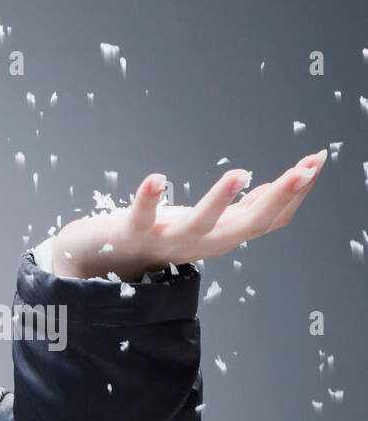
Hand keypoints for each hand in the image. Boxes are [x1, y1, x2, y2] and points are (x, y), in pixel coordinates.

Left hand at [49, 149, 327, 281]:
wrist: (104, 257)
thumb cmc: (161, 234)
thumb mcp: (206, 222)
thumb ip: (237, 210)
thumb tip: (270, 186)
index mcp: (223, 237)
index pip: (269, 219)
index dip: (294, 195)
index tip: (316, 163)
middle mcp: (201, 243)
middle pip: (248, 224)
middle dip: (279, 196)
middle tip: (303, 169)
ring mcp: (167, 240)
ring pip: (200, 224)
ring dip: (220, 199)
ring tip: (240, 172)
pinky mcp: (133, 233)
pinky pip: (142, 217)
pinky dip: (148, 198)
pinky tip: (156, 177)